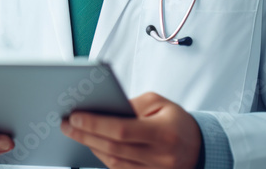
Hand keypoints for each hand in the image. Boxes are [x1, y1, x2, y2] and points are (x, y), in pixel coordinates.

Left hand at [60, 92, 200, 168]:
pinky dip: (103, 158)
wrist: (199, 148)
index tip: (74, 116)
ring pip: (113, 163)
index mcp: (163, 134)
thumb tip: (102, 109)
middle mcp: (159, 158)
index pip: (121, 130)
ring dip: (91, 147)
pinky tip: (93, 145)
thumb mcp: (159, 103)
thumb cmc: (176, 121)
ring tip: (75, 132)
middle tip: (66, 123)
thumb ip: (131, 105)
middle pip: (113, 149)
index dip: (95, 124)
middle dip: (85, 135)